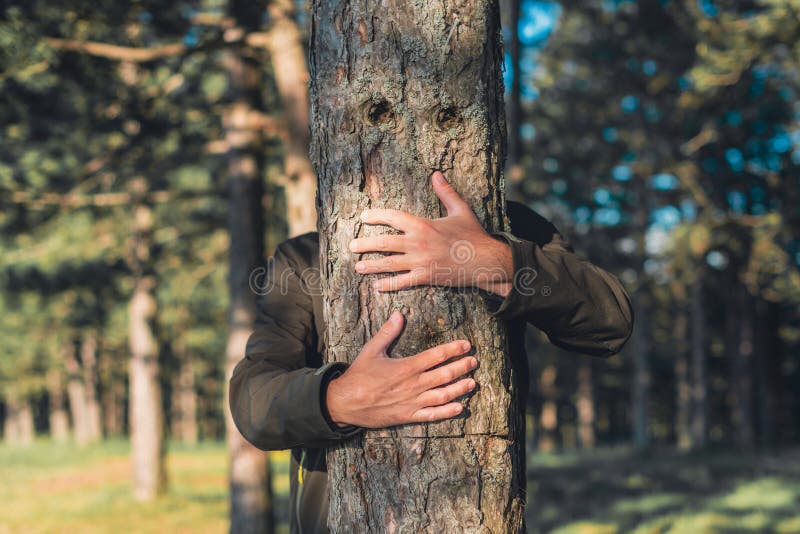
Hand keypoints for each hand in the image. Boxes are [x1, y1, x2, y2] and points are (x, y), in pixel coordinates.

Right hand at [325, 311, 477, 427]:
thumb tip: (398, 314)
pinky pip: (432, 415)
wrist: (345, 403)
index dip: (453, 349)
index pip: (436, 355)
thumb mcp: (371, 350)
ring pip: (443, 395)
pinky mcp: (408, 416)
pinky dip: (447, 412)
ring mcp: (412, 402)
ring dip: (459, 388)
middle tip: (473, 361)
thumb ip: (387, 332)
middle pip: (444, 374)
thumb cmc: (358, 375)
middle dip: (461, 367)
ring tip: (472, 382)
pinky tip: (460, 407)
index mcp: (406, 366)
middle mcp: (413, 384)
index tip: (466, 345)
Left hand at [349, 171, 512, 295]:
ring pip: (389, 264)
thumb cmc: (473, 235)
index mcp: (423, 225)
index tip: (363, 217)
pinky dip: (388, 284)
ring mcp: (420, 262)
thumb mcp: (460, 210)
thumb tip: (436, 174)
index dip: (375, 216)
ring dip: (371, 265)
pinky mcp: (426, 277)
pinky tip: (377, 286)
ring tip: (357, 266)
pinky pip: (402, 282)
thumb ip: (445, 192)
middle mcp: (418, 243)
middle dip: (365, 244)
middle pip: (384, 243)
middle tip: (351, 246)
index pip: (393, 217)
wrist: (486, 261)